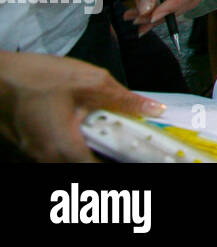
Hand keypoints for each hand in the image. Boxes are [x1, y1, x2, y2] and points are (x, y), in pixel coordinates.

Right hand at [0, 51, 165, 161]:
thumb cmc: (37, 77)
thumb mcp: (90, 82)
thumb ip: (124, 100)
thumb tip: (155, 109)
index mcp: (64, 149)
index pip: (101, 169)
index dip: (124, 160)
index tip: (143, 151)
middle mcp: (48, 160)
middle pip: (88, 165)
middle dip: (112, 153)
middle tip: (132, 137)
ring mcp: (36, 155)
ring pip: (74, 159)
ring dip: (95, 147)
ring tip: (114, 129)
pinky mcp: (31, 146)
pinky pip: (60, 151)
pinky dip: (78, 142)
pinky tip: (89, 124)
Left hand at [121, 0, 210, 34]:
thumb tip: (146, 11)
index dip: (176, 3)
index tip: (155, 16)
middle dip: (166, 13)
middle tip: (140, 22)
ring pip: (186, 2)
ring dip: (163, 15)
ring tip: (138, 20)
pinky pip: (182, 0)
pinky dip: (164, 10)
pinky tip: (145, 16)